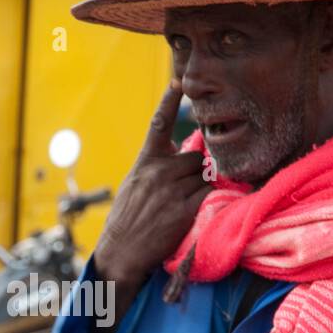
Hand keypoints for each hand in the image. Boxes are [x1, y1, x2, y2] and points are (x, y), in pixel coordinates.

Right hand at [93, 80, 208, 302]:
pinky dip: (211, 200)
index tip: (179, 80)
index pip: (158, 124)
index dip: (170, 99)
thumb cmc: (127, 219)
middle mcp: (158, 172)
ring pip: (204, 175)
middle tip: (191, 187)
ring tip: (192, 201)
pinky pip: (210, 195)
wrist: (121, 252)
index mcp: (145, 162)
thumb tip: (180, 150)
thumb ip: (155, 166)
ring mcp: (172, 191)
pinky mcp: (185, 211)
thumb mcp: (134, 184)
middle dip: (198, 169)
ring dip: (205, 185)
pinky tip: (203, 209)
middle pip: (196, 157)